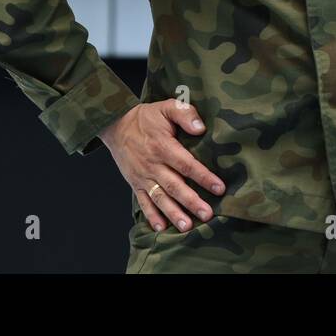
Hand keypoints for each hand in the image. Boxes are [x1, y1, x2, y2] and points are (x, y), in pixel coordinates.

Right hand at [99, 99, 223, 232]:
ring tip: (188, 227)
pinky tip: (161, 228)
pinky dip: (151, 216)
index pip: (186, 164)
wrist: (116, 125)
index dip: (203, 177)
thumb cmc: (146, 117)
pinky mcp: (135, 183)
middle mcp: (153, 165)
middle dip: (192, 202)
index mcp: (163, 146)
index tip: (220, 188)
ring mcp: (143, 176)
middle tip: (208, 214)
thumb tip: (201, 128)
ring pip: (160, 198)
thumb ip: (185, 114)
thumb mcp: (166, 107)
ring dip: (174, 213)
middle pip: (175, 186)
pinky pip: (143, 202)